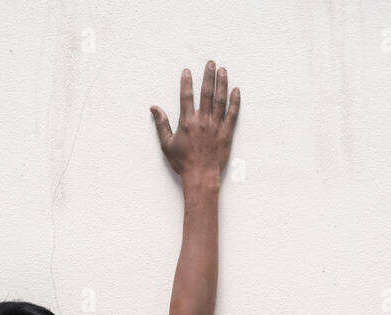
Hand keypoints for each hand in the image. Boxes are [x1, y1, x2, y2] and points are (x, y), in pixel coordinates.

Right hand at [151, 61, 238, 188]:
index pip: (186, 96)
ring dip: (222, 84)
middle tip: (211, 63)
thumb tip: (154, 108)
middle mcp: (203, 121)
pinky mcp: (227, 133)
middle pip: (206, 93)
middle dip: (208, 76)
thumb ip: (161, 124)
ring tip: (223, 70)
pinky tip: (236, 90)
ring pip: (221, 100)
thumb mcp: (166, 144)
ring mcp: (216, 126)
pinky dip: (235, 102)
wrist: (201, 176)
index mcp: (187, 122)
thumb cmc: (183, 162)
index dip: (187, 82)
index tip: (187, 71)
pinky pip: (233, 114)